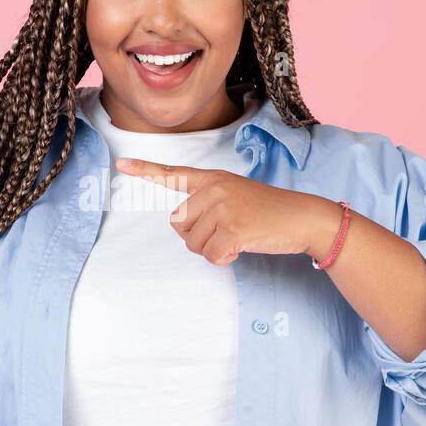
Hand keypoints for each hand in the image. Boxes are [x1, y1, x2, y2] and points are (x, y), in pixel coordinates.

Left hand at [114, 157, 346, 265]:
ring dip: (213, 250)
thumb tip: (184, 227)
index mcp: (214, 179)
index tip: (122, 166)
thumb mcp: (237, 196)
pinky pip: (209, 256)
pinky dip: (223, 259)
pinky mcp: (232, 229)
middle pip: (180, 226)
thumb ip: (208, 204)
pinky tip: (241, 247)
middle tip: (227, 232)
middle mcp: (214, 189)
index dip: (146, 171)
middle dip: (199, 238)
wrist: (303, 218)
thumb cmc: (270, 212)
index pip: (175, 174)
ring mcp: (222, 208)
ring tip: (239, 237)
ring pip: (193, 244)